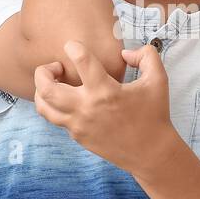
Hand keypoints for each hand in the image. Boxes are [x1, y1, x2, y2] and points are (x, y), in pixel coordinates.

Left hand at [33, 40, 178, 175]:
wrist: (151, 152)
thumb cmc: (154, 114)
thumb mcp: (158, 79)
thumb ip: (146, 55)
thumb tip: (124, 52)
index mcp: (106, 91)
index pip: (81, 61)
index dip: (73, 47)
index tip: (73, 45)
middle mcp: (87, 108)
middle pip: (47, 88)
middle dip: (43, 72)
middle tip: (55, 67)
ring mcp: (79, 125)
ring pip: (44, 107)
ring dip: (41, 91)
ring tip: (52, 83)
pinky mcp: (78, 136)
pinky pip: (55, 119)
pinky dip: (54, 105)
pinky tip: (64, 98)